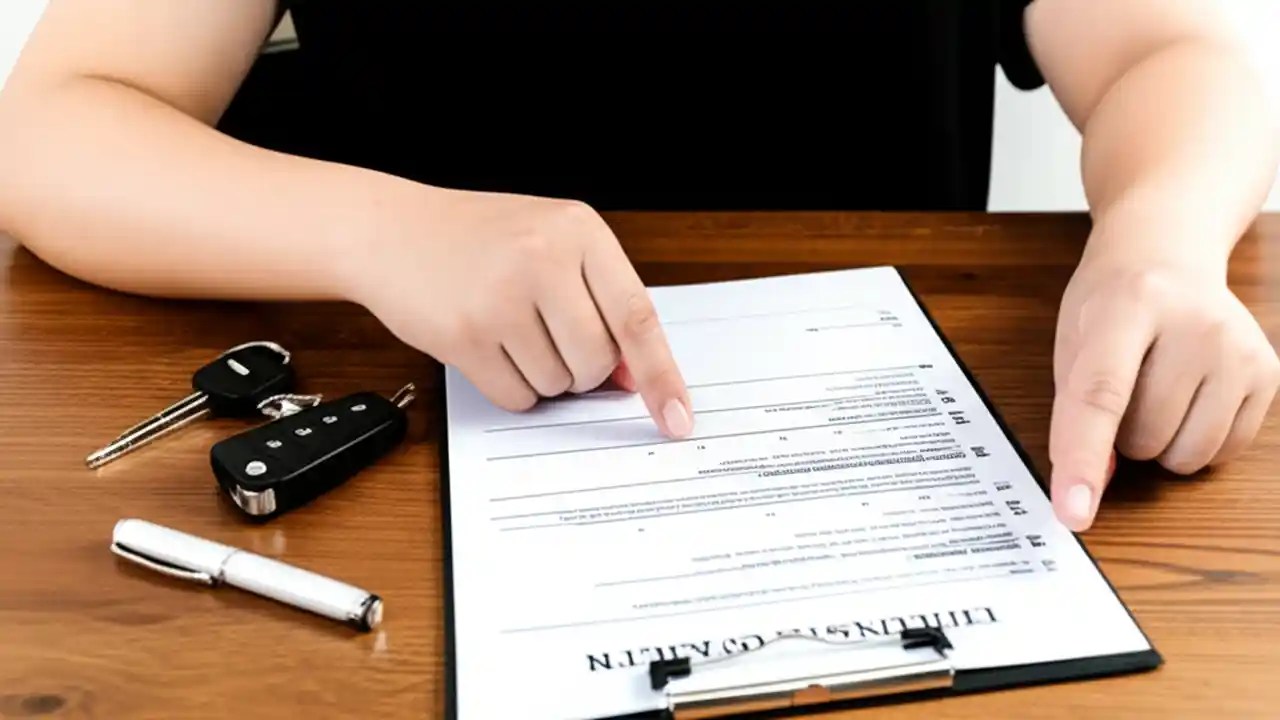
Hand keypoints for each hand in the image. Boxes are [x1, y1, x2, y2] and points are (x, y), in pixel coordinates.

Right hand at [346, 186, 693, 437]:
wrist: (390, 230)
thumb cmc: (479, 240)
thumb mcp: (551, 246)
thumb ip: (601, 302)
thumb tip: (636, 378)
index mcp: (579, 229)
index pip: (638, 316)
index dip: (662, 374)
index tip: (678, 417)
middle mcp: (543, 257)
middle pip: (598, 361)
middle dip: (582, 368)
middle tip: (549, 334)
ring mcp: (501, 297)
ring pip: (558, 384)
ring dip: (542, 375)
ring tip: (509, 327)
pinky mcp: (464, 335)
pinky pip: (516, 397)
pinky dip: (510, 386)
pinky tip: (487, 344)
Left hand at [1049, 253, 1278, 530]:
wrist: (1167, 255)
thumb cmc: (1111, 303)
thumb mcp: (1072, 342)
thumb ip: (1074, 413)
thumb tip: (1094, 484)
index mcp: (1127, 306)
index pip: (1101, 396)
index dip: (1083, 459)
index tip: (1073, 511)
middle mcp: (1194, 323)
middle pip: (1143, 436)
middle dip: (1121, 434)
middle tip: (1124, 386)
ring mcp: (1240, 348)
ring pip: (1184, 455)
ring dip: (1159, 443)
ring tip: (1156, 390)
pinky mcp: (1269, 373)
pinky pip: (1222, 453)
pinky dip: (1194, 442)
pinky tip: (1189, 395)